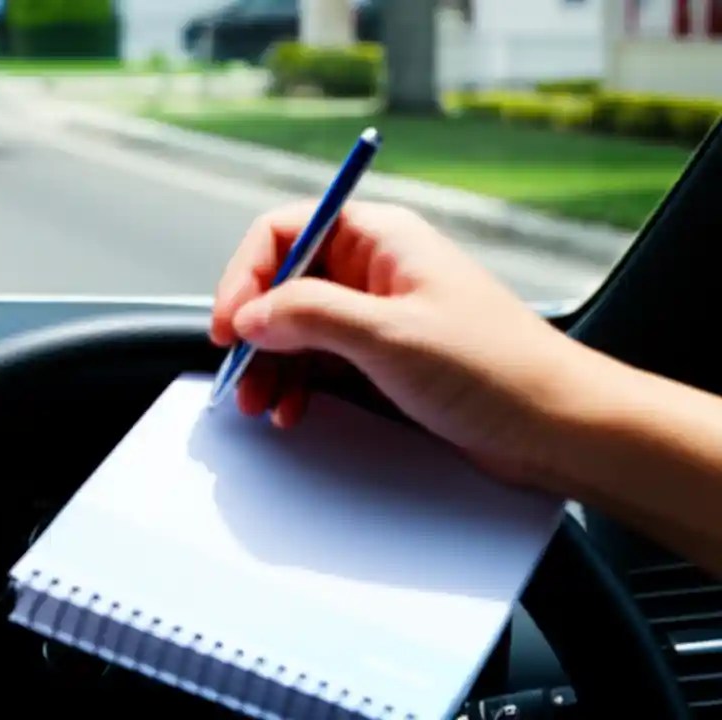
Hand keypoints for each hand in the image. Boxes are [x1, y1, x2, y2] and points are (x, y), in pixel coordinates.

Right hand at [211, 201, 592, 484]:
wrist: (558, 426)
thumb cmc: (495, 369)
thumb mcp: (390, 336)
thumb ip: (310, 315)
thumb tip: (250, 315)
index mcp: (379, 237)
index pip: (284, 231)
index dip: (246, 274)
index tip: (230, 324)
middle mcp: (374, 267)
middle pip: (283, 282)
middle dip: (254, 329)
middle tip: (239, 372)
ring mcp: (378, 313)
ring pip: (295, 326)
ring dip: (269, 363)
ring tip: (262, 403)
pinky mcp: (384, 356)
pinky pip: (319, 359)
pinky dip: (296, 382)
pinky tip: (293, 409)